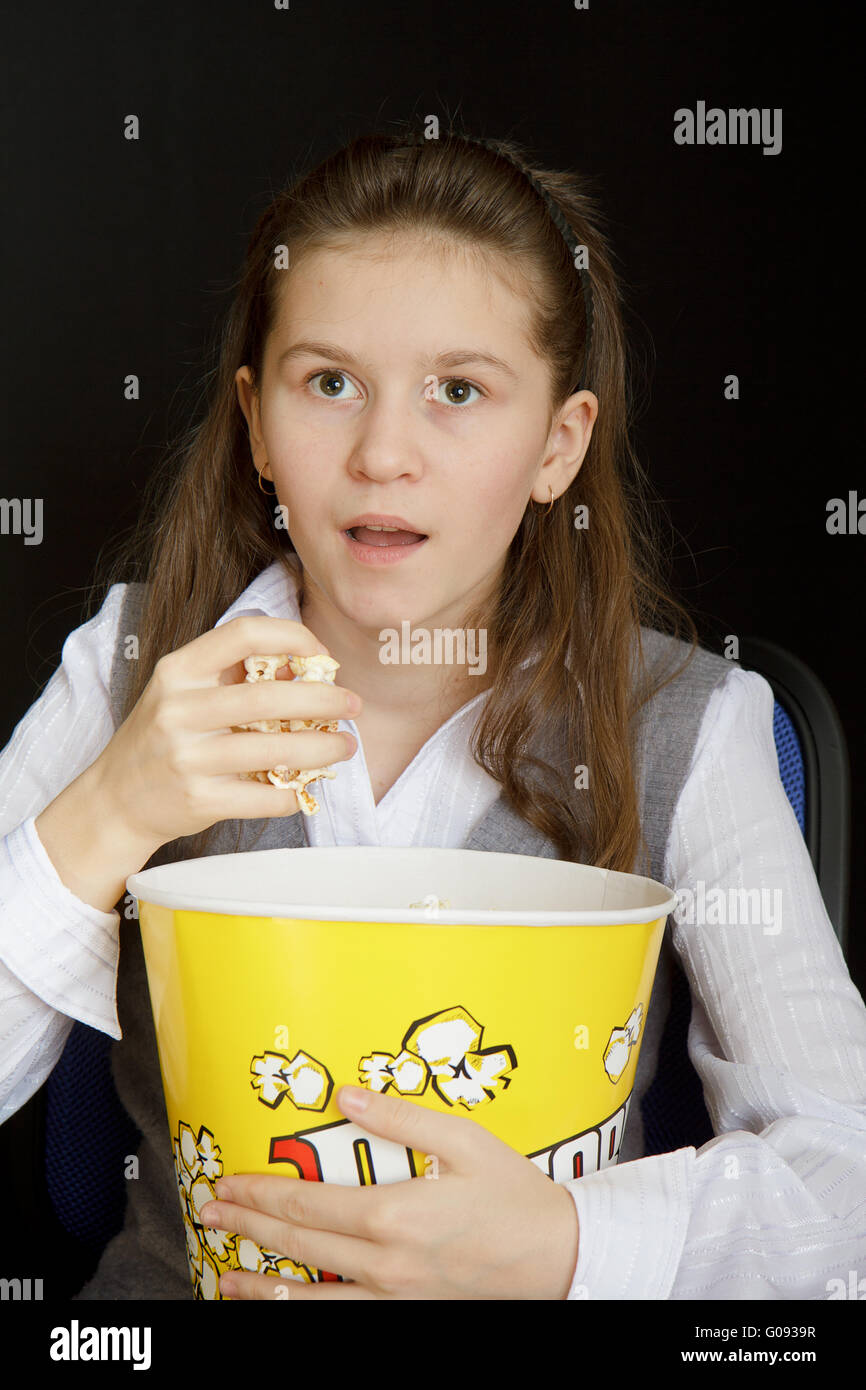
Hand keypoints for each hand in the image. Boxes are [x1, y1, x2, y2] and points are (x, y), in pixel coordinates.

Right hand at [91, 615, 359, 849]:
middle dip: (324, 700)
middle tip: (353, 705)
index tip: (322, 654)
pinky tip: (309, 785)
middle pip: (269, 697)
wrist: (115, 798)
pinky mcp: (199, 800)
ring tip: (345, 745)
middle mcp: (178, 710)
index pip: (243, 634)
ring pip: (275, 750)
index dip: (292, 637)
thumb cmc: (164, 736)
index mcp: (178, 671)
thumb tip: (307, 665)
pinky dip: (296, 792)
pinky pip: (265, 796)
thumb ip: (233, 674)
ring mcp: (187, 758)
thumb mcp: (183, 691)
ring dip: (323, 748)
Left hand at [199, 1085, 579, 1299]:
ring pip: (312, 1297)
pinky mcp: (408, 1316)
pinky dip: (306, 1314)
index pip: (307, 1203)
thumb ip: (401, 1119)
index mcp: (394, 1213)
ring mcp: (395, 1297)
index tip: (229, 1183)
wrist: (559, 1257)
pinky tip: (286, 1307)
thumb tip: (349, 1095)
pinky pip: (343, 1320)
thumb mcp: (463, 1140)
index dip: (260, 1192)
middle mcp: (386, 1263)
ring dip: (263, 1286)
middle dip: (248, 1228)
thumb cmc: (514, 1195)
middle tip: (212, 1215)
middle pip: (298, 1245)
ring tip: (227, 1277)